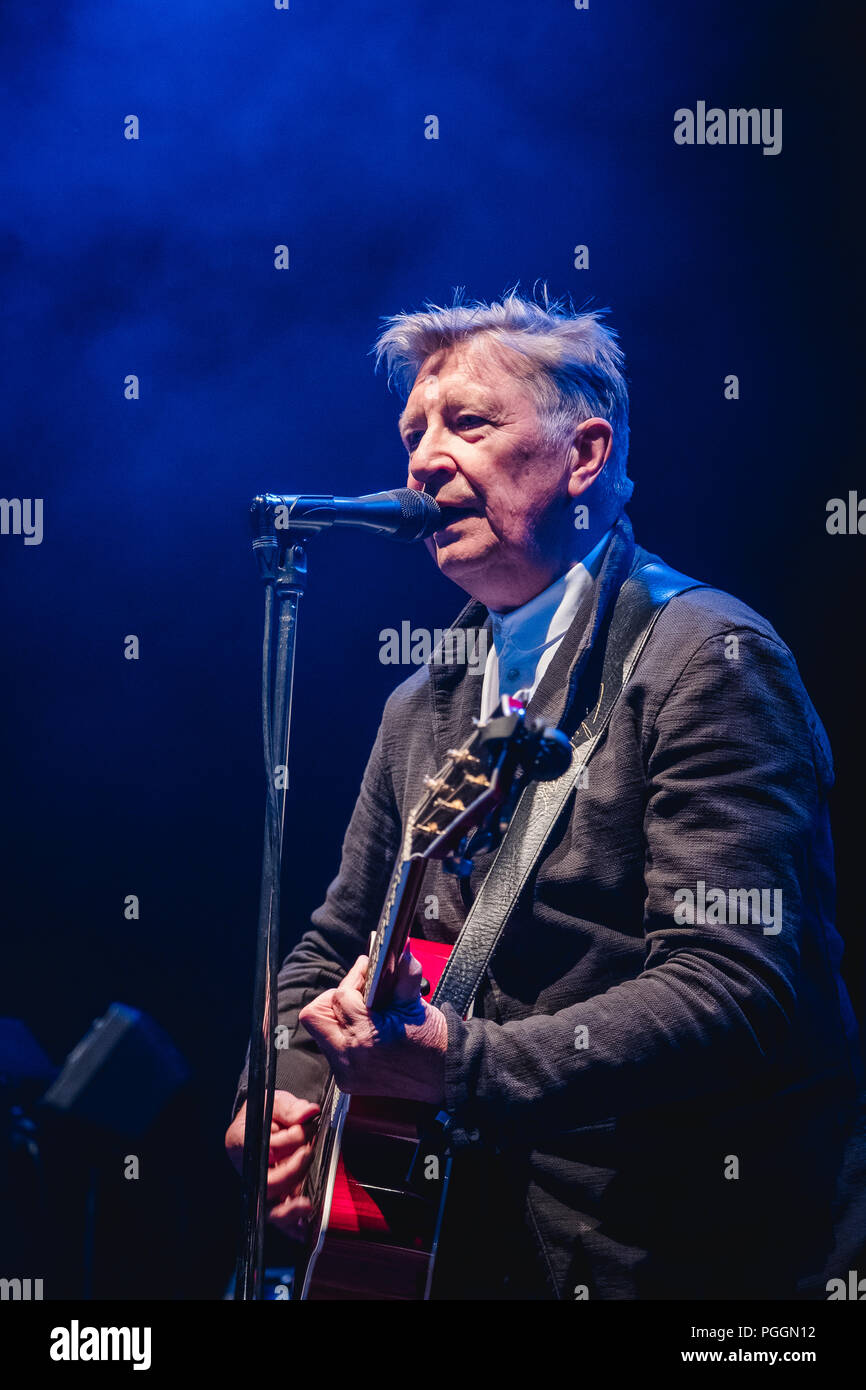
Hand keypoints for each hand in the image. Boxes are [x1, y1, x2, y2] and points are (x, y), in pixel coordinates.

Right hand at [225, 1089, 319, 1237]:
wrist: (261, 1121)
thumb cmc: (266, 1113)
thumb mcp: (276, 1102)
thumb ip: (292, 1109)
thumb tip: (309, 1112)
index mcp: (241, 1141)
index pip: (259, 1149)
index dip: (279, 1146)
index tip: (297, 1134)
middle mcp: (248, 1169)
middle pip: (267, 1182)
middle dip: (292, 1170)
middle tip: (307, 1152)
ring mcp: (260, 1186)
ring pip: (270, 1208)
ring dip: (290, 1208)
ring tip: (306, 1205)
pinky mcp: (274, 1197)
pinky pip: (280, 1217)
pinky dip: (292, 1227)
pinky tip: (305, 1231)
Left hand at [299, 948, 447, 1103]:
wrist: (446, 1075)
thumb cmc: (433, 1042)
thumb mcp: (415, 1003)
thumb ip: (403, 973)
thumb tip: (402, 947)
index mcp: (365, 1037)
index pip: (341, 996)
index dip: (355, 978)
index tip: (367, 970)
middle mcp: (349, 1059)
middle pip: (316, 1016)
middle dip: (335, 999)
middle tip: (358, 994)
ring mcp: (346, 1073)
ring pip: (320, 1032)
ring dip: (338, 1017)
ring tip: (362, 1012)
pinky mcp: (347, 1080)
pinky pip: (331, 1048)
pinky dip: (344, 1035)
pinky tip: (364, 1030)